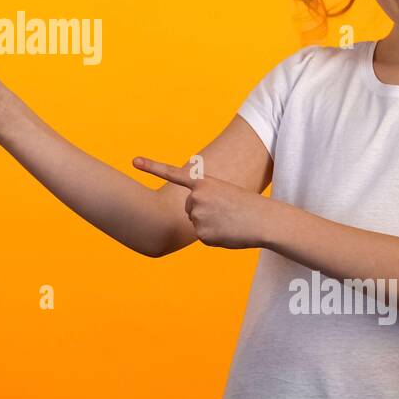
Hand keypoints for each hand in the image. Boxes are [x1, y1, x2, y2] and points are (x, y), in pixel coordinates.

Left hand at [132, 156, 270, 249]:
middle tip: (224, 211)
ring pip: (195, 222)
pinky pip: (203, 236)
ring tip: (228, 221)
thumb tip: (193, 216)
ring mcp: (197, 216)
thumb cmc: (246, 206)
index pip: (173, 174)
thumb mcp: (224, 194)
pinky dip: (214, 236)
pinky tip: (228, 232)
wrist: (264, 220)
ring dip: (209, 224)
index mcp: (202, 183)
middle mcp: (196, 198)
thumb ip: (204, 200)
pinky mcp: (202, 234)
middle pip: (188, 207)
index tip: (134, 161)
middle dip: (202, 211)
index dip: (152, 167)